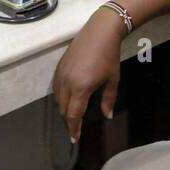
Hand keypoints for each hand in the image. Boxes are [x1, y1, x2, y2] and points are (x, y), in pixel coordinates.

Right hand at [52, 11, 123, 143]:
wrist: (100, 30)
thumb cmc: (110, 55)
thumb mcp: (113, 79)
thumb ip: (108, 100)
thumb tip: (107, 116)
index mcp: (81, 88)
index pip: (73, 115)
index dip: (73, 129)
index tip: (74, 139)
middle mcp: (67, 82)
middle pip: (63, 109)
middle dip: (68, 121)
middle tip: (74, 130)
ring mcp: (61, 73)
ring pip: (58, 99)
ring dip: (63, 110)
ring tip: (72, 117)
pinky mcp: (59, 66)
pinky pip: (56, 87)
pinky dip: (61, 97)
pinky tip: (68, 100)